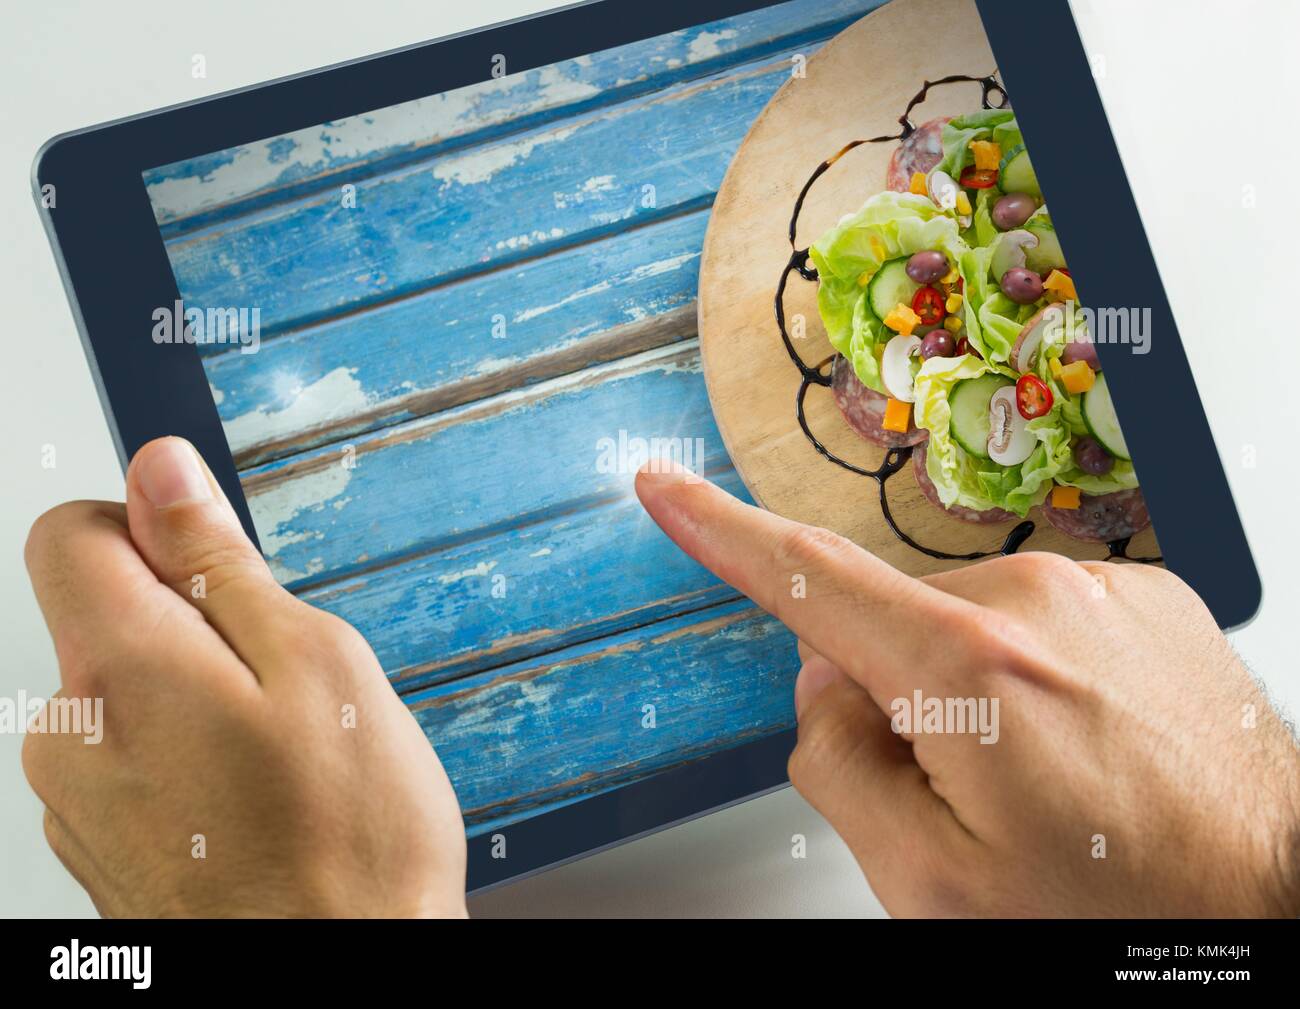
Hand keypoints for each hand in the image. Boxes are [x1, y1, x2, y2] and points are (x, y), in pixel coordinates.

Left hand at [22, 437, 465, 916]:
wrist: (340, 977)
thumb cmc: (348, 842)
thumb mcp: (316, 662)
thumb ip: (220, 562)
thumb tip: (162, 473)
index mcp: (122, 671)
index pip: (68, 533)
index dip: (147, 525)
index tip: (215, 561)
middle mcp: (70, 738)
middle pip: (105, 620)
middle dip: (192, 626)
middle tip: (284, 684)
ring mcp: (77, 804)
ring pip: (126, 696)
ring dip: (195, 700)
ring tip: (280, 757)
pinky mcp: (99, 850)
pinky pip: (131, 763)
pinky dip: (186, 761)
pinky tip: (256, 801)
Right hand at [636, 463, 1299, 916]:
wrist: (1271, 896)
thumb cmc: (1116, 905)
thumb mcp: (927, 880)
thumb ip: (836, 764)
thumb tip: (827, 679)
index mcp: (967, 664)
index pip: (805, 576)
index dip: (718, 530)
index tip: (664, 486)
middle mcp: (1036, 598)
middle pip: (890, 626)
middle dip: (892, 695)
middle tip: (963, 790)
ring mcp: (1099, 589)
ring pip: (966, 623)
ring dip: (970, 686)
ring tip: (1045, 773)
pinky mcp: (1145, 594)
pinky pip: (1038, 619)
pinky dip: (1032, 672)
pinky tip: (1086, 741)